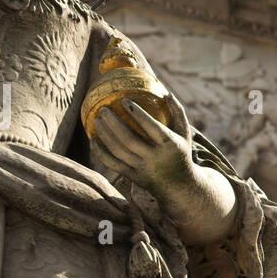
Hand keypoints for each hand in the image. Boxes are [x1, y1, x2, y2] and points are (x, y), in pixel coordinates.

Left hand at [90, 96, 194, 214]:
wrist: (178, 186)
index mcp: (168, 145)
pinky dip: (100, 152)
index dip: (137, 113)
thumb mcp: (184, 132)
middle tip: (103, 109)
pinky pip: (112, 163)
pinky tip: (92, 140)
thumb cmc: (179, 151)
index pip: (151, 127)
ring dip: (105, 135)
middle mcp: (154, 157)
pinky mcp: (132, 176)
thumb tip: (165, 91)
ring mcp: (141, 168)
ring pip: (118, 151)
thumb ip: (177, 111)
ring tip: (96, 119)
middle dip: (114, 123)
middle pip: (129, 140)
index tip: (123, 99)